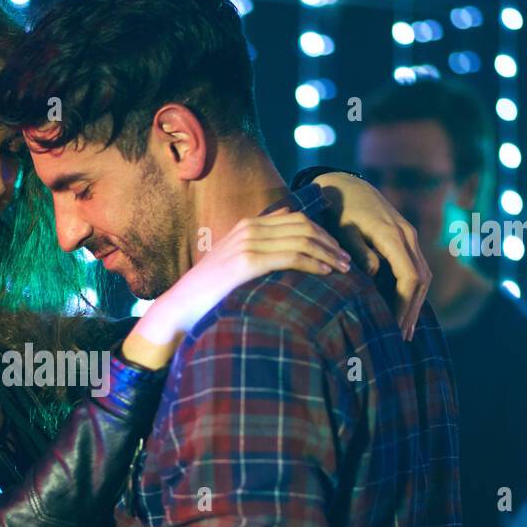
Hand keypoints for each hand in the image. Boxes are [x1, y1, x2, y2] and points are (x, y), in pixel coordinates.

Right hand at [123, 209, 351, 368]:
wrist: (179, 308)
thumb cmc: (209, 294)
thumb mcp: (234, 267)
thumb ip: (258, 256)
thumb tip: (287, 256)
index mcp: (247, 226)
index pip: (296, 219)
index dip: (322, 233)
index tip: (337, 252)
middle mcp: (248, 229)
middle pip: (304, 225)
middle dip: (330, 241)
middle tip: (347, 261)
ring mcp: (247, 243)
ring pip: (302, 238)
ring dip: (328, 252)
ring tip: (343, 269)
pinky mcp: (246, 262)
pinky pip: (291, 255)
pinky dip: (313, 262)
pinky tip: (325, 273)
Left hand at [311, 172, 430, 339]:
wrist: (346, 185)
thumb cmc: (339, 211)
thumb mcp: (343, 230)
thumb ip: (357, 251)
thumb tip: (374, 272)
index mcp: (393, 236)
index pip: (410, 278)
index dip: (404, 305)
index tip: (394, 326)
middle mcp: (407, 236)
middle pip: (421, 280)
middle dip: (412, 310)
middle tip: (401, 336)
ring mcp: (410, 236)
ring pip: (423, 275)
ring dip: (416, 303)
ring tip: (405, 329)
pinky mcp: (406, 238)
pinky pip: (417, 267)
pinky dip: (414, 290)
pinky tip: (405, 308)